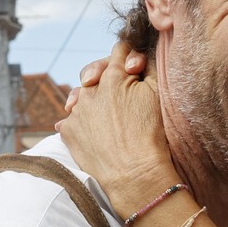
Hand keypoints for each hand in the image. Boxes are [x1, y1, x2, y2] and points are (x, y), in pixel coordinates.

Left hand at [57, 40, 181, 220]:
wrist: (135, 175)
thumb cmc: (152, 135)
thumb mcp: (159, 94)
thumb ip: (149, 67)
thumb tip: (137, 58)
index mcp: (114, 75)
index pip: (120, 51)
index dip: (128, 57)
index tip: (133, 68)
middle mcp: (90, 88)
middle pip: (95, 72)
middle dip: (104, 77)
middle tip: (117, 94)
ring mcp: (76, 110)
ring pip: (81, 96)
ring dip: (91, 102)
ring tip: (105, 118)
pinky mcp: (68, 131)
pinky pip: (70, 120)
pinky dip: (81, 124)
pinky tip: (93, 134)